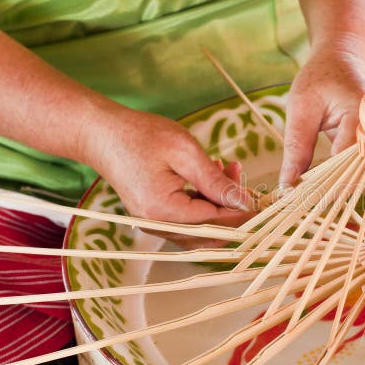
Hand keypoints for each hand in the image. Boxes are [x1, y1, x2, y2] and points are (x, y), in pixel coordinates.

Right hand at [82, 107, 254, 232]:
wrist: (100, 134)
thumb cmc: (140, 136)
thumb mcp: (185, 152)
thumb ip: (216, 181)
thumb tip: (245, 202)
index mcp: (165, 212)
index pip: (218, 222)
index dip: (244, 211)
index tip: (264, 197)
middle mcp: (158, 226)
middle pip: (212, 229)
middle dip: (234, 205)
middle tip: (242, 173)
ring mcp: (155, 224)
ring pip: (203, 225)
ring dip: (221, 201)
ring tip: (228, 167)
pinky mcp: (156, 217)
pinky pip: (190, 218)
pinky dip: (206, 200)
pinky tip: (211, 174)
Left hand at [280, 37, 364, 185]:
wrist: (347, 58)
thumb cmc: (321, 77)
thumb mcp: (301, 106)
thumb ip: (296, 146)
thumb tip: (287, 186)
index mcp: (362, 114)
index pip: (345, 160)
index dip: (323, 182)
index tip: (299, 199)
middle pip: (359, 171)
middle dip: (332, 189)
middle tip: (303, 203)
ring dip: (341, 185)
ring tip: (313, 196)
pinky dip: (346, 176)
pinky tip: (327, 186)